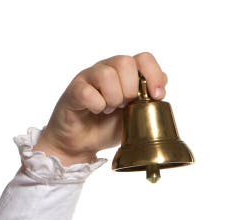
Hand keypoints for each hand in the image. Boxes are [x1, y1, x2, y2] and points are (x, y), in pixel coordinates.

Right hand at [34, 52, 168, 164]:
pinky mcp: (74, 90)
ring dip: (113, 98)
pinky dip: (96, 105)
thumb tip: (163, 84)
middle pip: (125, 62)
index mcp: (125, 74)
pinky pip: (88, 92)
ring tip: (108, 109)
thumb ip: (149, 101)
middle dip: (131, 90)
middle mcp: (107, 69)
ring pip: (107, 74)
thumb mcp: (136, 117)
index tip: (157, 96)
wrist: (81, 143)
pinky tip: (96, 110)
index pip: (144, 59)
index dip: (154, 75)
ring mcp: (89, 78)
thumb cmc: (108, 127)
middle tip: (124, 105)